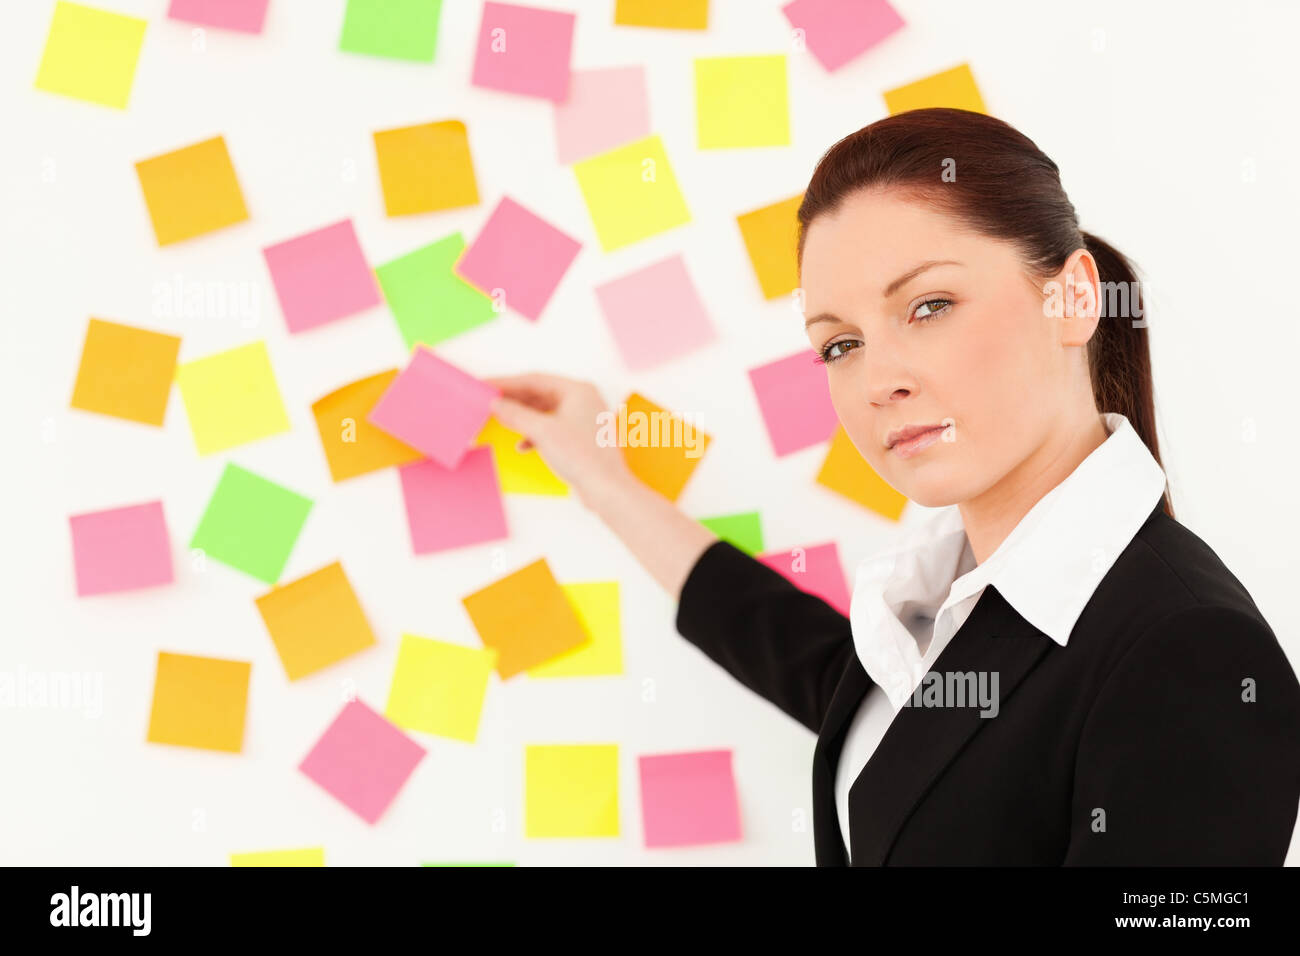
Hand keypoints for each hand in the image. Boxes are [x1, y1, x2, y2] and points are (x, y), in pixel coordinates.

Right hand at [484, 372, 634, 509]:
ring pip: (544, 412)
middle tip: (489, 402)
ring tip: (500, 422)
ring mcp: (582, 419)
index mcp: (578, 390)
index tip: (486, 385)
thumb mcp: (542, 432)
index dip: (507, 383)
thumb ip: (516, 415)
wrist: (606, 489)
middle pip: (539, 394)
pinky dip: (534, 434)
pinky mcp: (579, 438)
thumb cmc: (583, 457)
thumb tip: (496, 404)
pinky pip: (551, 428)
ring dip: (522, 418)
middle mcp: (582, 401)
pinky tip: (522, 445)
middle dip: (513, 400)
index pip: (535, 380)